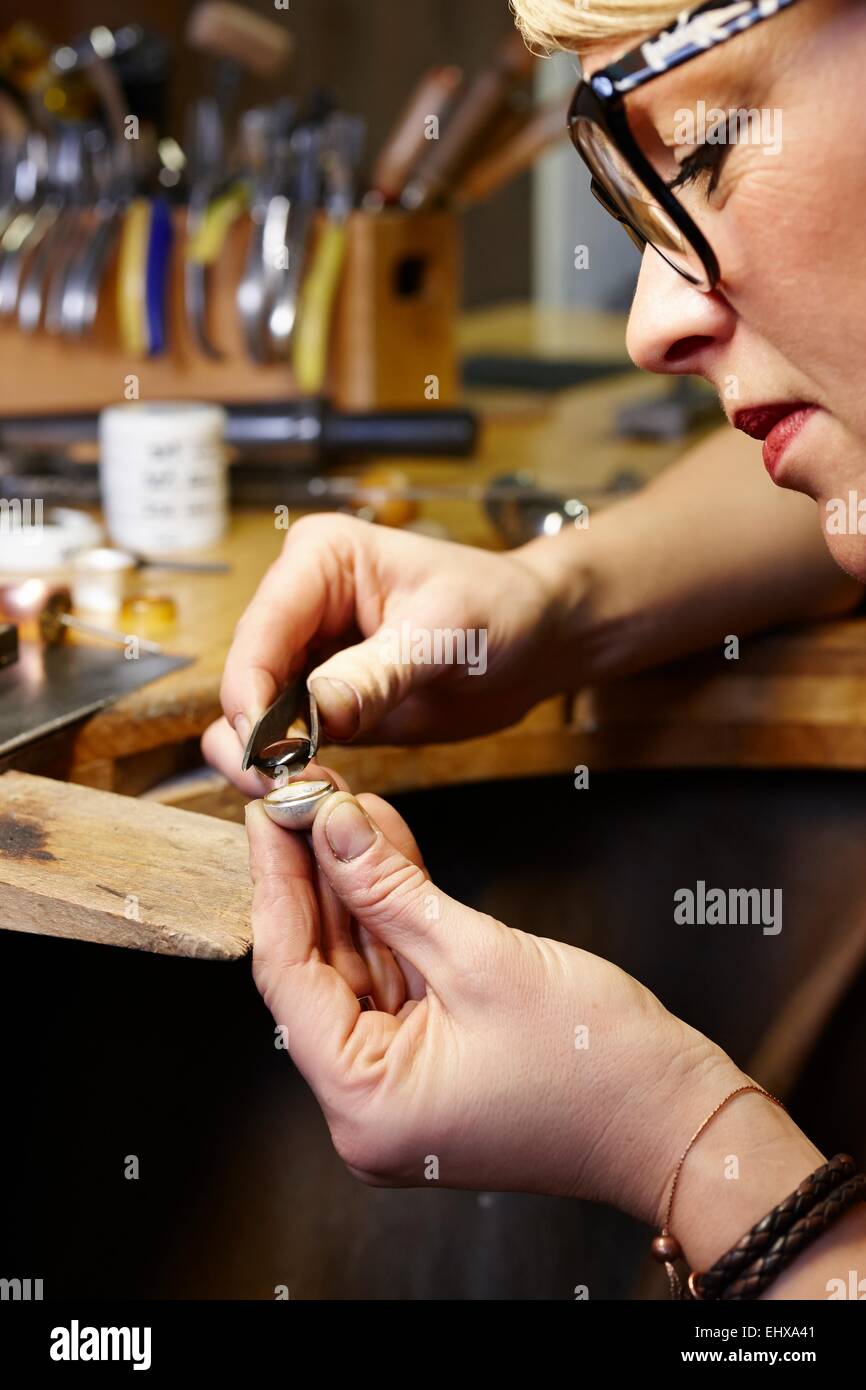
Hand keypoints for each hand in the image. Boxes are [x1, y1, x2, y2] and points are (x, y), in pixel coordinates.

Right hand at [205, 513, 567, 789]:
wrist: (537, 639)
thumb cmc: (501, 608)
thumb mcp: (447, 635)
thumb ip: (379, 673)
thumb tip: (318, 711)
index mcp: (321, 559)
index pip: (261, 630)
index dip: (251, 692)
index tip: (262, 749)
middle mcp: (301, 603)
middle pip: (246, 674)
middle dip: (252, 733)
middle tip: (275, 785)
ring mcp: (308, 653)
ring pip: (252, 713)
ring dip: (263, 758)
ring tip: (294, 792)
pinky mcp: (321, 699)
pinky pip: (284, 738)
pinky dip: (288, 769)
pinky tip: (312, 790)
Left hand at [246, 781, 743, 1223]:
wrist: (677, 1119)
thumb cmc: (597, 1063)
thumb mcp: (480, 957)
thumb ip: (392, 890)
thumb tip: (331, 825)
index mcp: (363, 1103)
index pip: (288, 976)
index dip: (276, 883)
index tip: (271, 813)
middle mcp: (367, 1106)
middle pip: (319, 969)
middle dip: (315, 877)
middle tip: (304, 798)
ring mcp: (401, 1086)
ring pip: (359, 967)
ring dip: (356, 887)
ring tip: (342, 807)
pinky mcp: (433, 1063)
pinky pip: (398, 979)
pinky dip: (394, 917)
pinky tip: (383, 848)